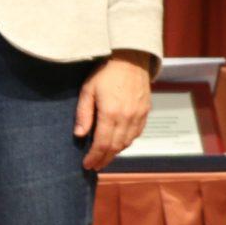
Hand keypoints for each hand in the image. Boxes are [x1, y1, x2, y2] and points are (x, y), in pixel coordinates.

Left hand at [75, 50, 152, 170]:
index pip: (102, 144)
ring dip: (116, 152)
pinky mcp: (146, 111)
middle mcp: (127, 118)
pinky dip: (127, 142)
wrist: (131, 58)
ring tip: (105, 157)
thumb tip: (80, 135)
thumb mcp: (88, 90)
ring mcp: (139, 115)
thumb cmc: (106, 72)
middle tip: (95, 166)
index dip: (94, 157)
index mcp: (111, 114)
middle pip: (115, 147)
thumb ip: (84, 114)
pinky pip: (137, 133)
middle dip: (104, 159)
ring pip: (127, 142)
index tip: (87, 165)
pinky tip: (119, 144)